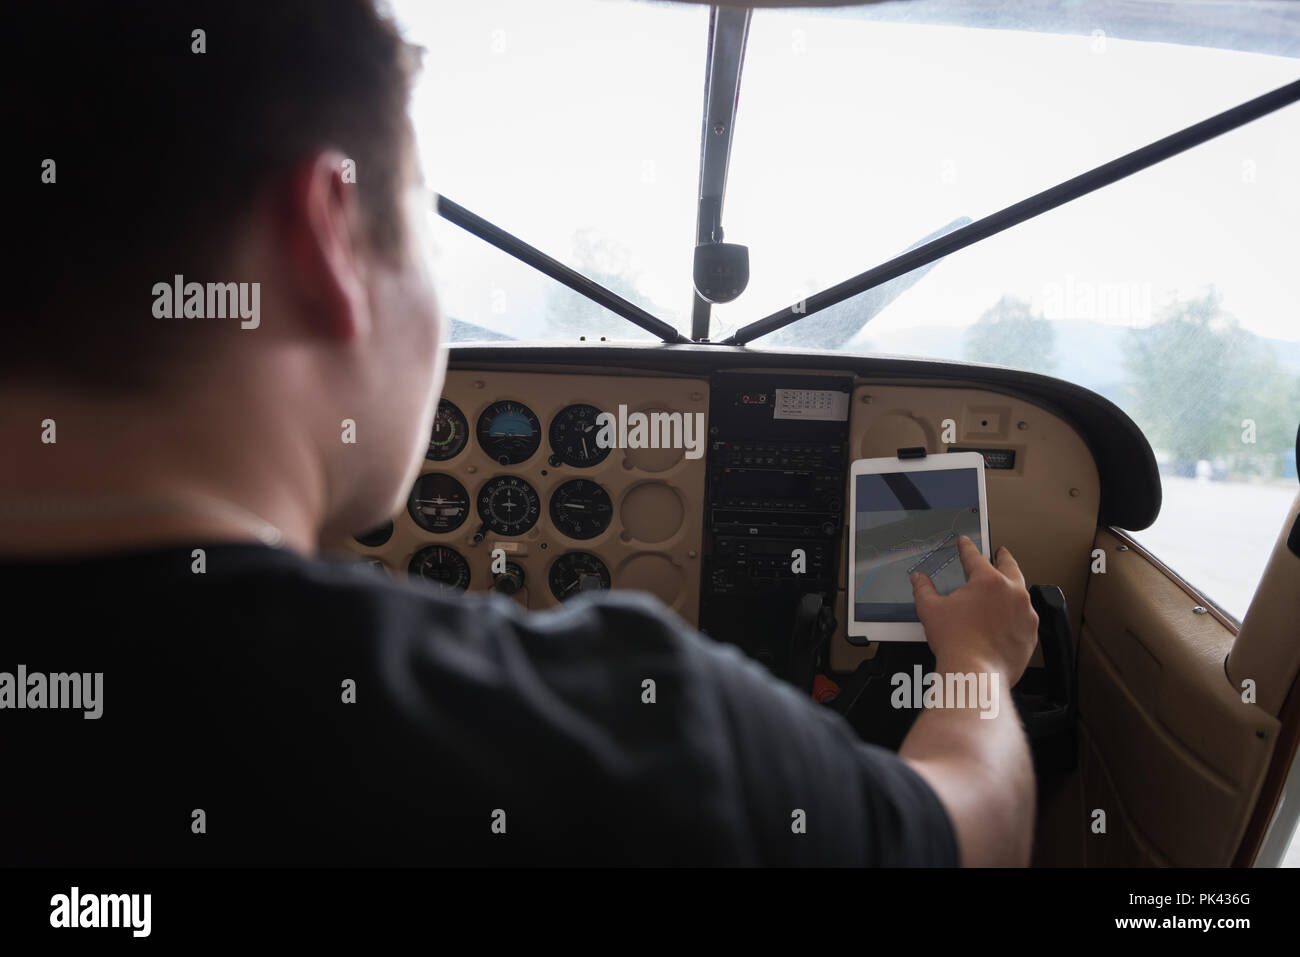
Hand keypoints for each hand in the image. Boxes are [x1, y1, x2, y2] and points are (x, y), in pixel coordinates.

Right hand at [909, 536, 1037, 683]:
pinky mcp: (1031, 633)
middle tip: (1000, 553)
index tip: (965, 542)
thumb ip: (923, 589)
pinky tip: (1005, 621)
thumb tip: (918, 579)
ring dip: (1012, 589)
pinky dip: (1016, 616)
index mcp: (989, 581)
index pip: (975, 557)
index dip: (967, 547)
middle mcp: (1013, 593)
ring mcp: (1025, 613)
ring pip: (1021, 593)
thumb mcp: (931, 610)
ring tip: (1002, 591)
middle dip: (1003, 558)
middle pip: (1010, 567)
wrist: (975, 672)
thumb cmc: (956, 642)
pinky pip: (1025, 618)